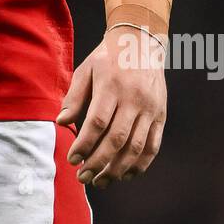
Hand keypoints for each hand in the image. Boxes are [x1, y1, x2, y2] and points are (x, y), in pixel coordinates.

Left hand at [55, 26, 165, 187]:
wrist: (141, 42)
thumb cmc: (108, 58)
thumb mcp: (85, 69)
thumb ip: (74, 97)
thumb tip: (61, 123)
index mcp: (112, 86)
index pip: (97, 122)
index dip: (84, 144)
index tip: (72, 159)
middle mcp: (134, 98)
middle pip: (117, 139)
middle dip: (98, 162)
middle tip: (83, 177)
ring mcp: (151, 108)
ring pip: (136, 147)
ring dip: (117, 169)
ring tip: (100, 181)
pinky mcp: (161, 116)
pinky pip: (153, 146)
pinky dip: (140, 165)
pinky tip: (125, 175)